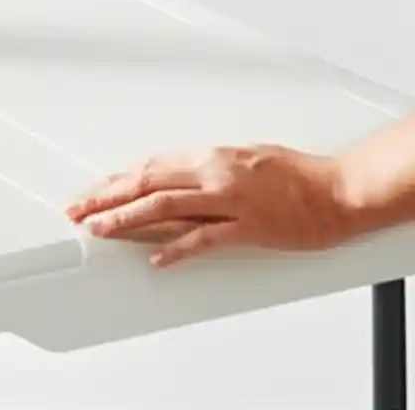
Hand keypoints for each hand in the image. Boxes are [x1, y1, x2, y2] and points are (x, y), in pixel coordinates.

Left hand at [66, 145, 356, 267]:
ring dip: (127, 218)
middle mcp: (214, 174)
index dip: (115, 180)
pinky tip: (155, 259)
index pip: (149, 167)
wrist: (339, 190)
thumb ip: (206, 168)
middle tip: (77, 210)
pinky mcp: (249, 227)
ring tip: (98, 229)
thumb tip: (175, 176)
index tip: (91, 192)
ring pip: (165, 207)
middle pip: (146, 182)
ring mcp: (230, 200)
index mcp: (210, 156)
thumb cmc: (297, 175)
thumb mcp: (243, 158)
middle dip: (106, 197)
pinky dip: (177, 248)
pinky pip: (205, 239)